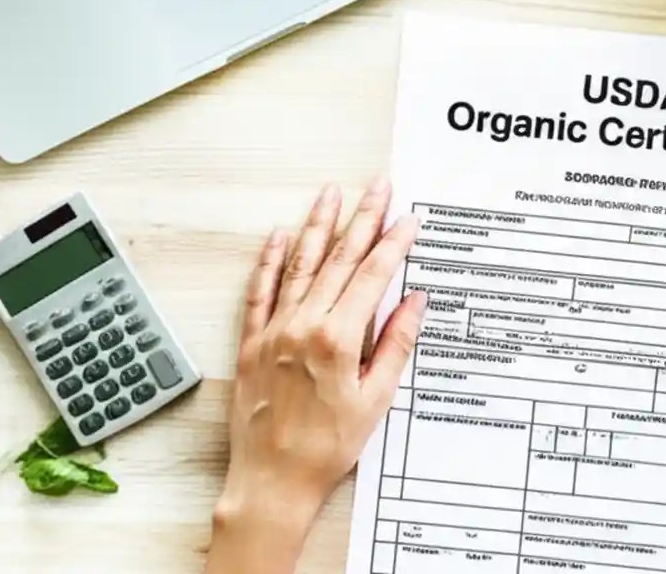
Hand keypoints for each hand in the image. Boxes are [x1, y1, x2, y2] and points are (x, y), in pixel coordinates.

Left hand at [204, 178, 425, 573]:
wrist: (272, 480)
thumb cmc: (327, 448)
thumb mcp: (376, 400)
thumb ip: (395, 345)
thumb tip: (415, 302)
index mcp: (339, 338)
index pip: (373, 276)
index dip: (393, 243)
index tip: (408, 219)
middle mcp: (303, 325)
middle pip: (339, 259)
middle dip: (363, 218)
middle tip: (378, 186)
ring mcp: (274, 331)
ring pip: (299, 264)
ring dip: (318, 226)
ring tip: (331, 194)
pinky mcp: (251, 343)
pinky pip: (260, 291)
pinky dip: (269, 261)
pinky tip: (278, 236)